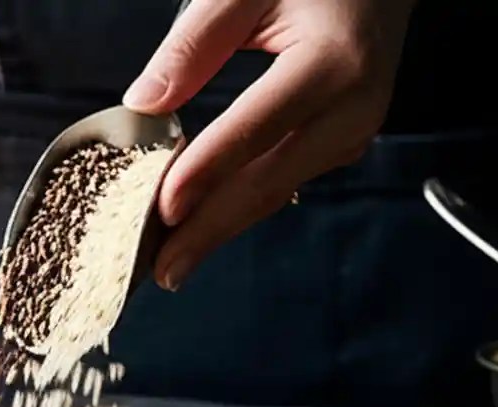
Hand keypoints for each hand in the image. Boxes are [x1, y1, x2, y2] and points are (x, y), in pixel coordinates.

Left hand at [123, 0, 414, 290]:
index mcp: (333, 64)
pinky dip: (238, 206)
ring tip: (171, 262)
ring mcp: (353, 132)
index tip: (162, 211)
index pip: (255, 129)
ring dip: (220, 227)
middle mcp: (353, 109)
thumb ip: (196, 42)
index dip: (206, 174)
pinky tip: (200, 227)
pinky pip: (282, 180)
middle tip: (160, 272)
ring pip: (275, 189)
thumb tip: (144, 103)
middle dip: (209, 230)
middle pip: (267, 181)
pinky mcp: (342, 142)